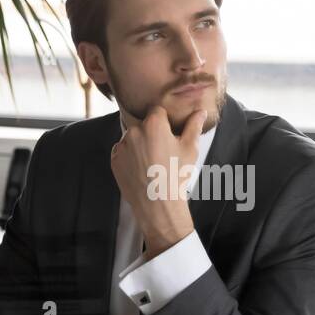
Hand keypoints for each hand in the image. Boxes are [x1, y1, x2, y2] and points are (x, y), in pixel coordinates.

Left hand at [111, 106, 206, 258]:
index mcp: (154, 124)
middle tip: (162, 152)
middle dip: (151, 133)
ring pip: (132, 138)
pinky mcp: (114, 160)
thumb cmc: (177, 175)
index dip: (164, 121)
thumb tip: (200, 111)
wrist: (158, 203)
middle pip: (143, 125)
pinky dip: (129, 157)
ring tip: (151, 163)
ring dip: (139, 144)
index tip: (169, 134)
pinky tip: (141, 169)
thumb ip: (194, 126)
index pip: (157, 111)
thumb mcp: (190, 149)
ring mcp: (122, 146)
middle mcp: (134, 131)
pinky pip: (122, 152)